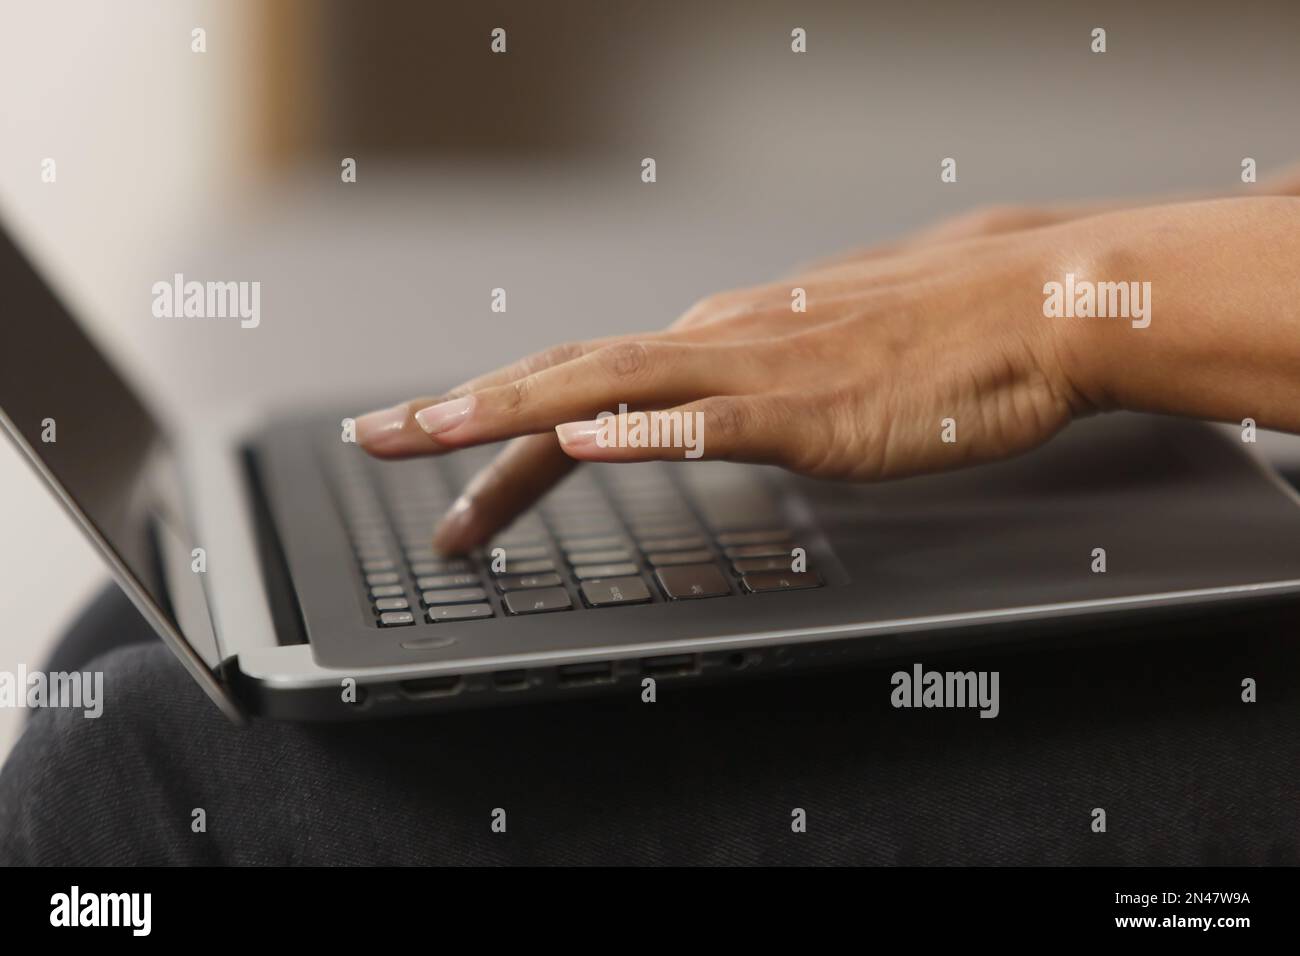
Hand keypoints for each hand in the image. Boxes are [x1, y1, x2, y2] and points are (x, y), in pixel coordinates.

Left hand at [356, 196, 1299, 554]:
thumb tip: (702, 403)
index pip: (585, 380)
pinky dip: (646, 433)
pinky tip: (588, 442)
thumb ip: (750, 379)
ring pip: (612, 386)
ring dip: (514, 411)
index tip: (443, 453)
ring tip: (434, 433)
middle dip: (462, 411)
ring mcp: (760, 371)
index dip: (501, 417)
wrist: (1035, 301)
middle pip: (566, 376)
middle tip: (379, 438)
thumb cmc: (938, 329)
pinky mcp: (814, 409)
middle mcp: (718, 342)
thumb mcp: (818, 352)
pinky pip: (716, 421)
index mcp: (717, 337)